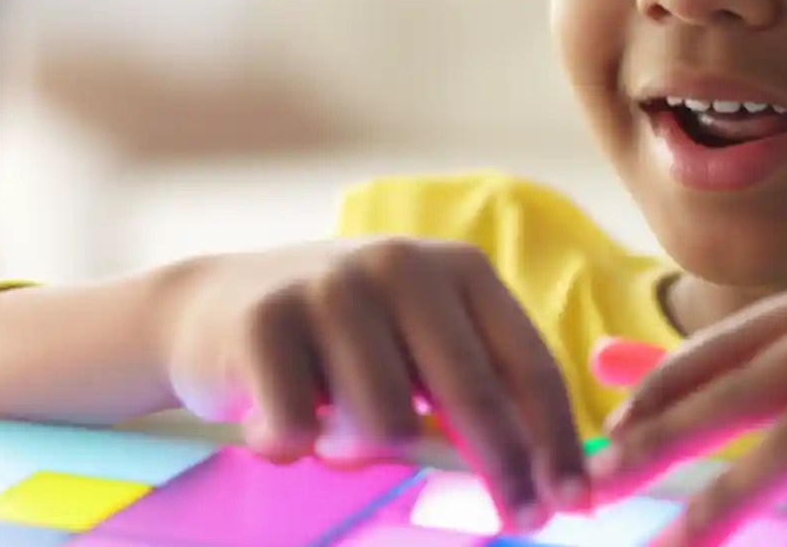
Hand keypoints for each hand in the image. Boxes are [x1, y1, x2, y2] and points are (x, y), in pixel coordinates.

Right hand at [161, 238, 585, 530]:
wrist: (213, 304)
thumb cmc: (341, 338)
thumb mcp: (418, 342)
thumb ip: (474, 389)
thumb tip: (544, 477)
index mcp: (457, 270)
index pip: (527, 363)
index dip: (556, 440)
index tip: (574, 501)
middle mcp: (402, 265)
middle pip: (474, 394)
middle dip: (504, 469)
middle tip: (521, 520)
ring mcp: (331, 287)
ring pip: (386, 423)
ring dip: (360, 451)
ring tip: (331, 430)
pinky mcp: (264, 320)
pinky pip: (301, 429)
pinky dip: (290, 447)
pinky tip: (274, 422)